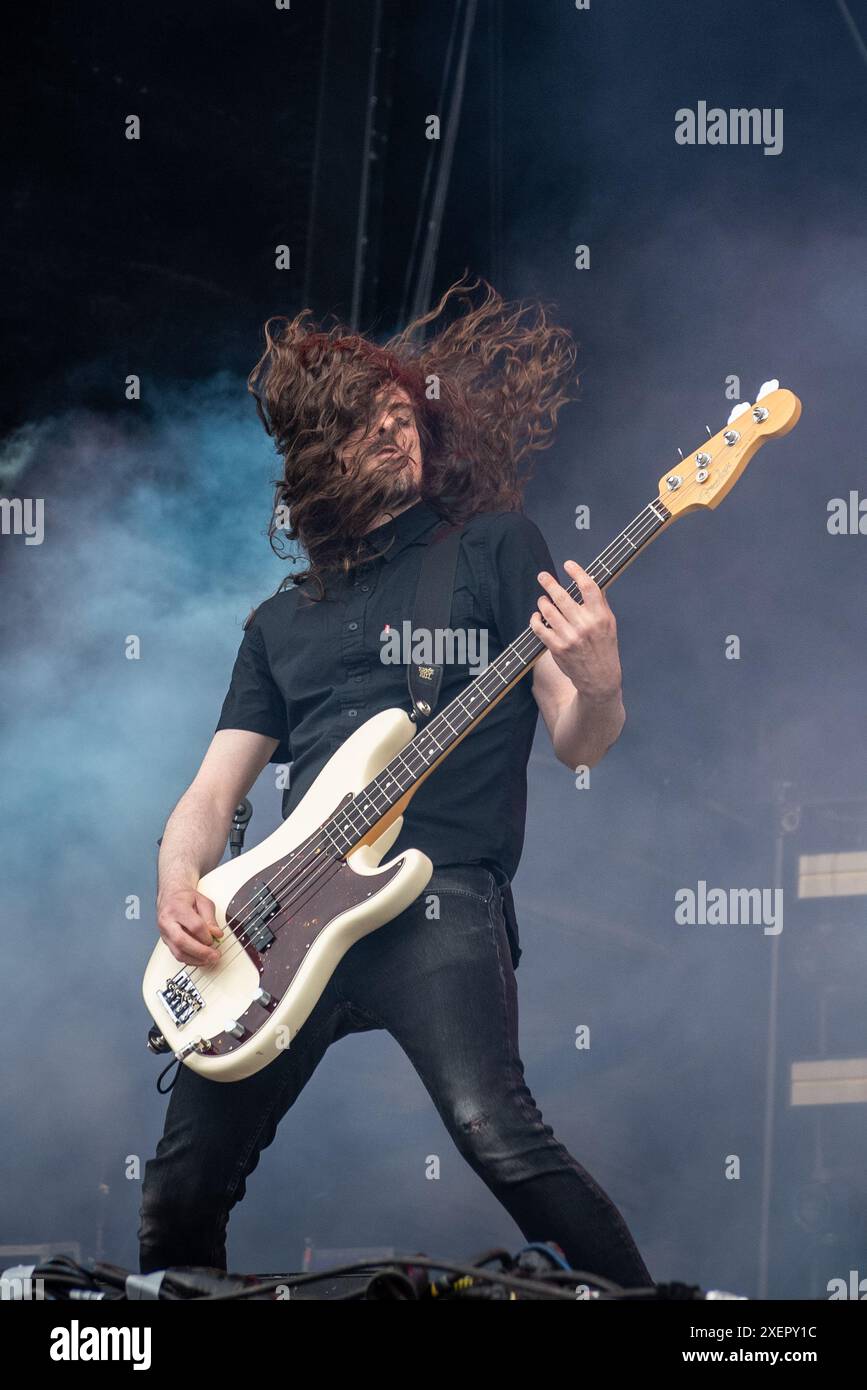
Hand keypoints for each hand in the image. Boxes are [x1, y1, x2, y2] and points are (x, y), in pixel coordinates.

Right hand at [156, 888, 222, 966]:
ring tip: (210, 959)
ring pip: (178, 953)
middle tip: (214, 955)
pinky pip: (177, 955)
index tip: (215, 938)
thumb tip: (216, 934)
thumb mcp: (203, 902)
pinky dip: (191, 960)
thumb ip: (210, 918)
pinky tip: (201, 959)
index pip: (194, 926)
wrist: (170, 896)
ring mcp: (164, 933)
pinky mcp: (166, 942)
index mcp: (177, 908)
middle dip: (201, 952)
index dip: (207, 935)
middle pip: (182, 942)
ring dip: (196, 959)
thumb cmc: (185, 898)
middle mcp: (167, 922)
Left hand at [530, 561, 621, 702]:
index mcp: (600, 616)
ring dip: (542, 602)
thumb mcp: (609, 624)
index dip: (577, 572)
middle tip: (542, 576)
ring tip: (542, 599)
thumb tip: (589, 581)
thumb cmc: (605, 648)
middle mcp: (585, 625)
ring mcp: (569, 637)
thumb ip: (600, 603)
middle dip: (549, 583)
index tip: (568, 565)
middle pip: (562, 596)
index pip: (588, 587)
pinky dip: (535, 619)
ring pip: (548, 611)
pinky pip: (540, 628)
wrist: (599, 678)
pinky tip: (536, 616)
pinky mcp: (557, 648)